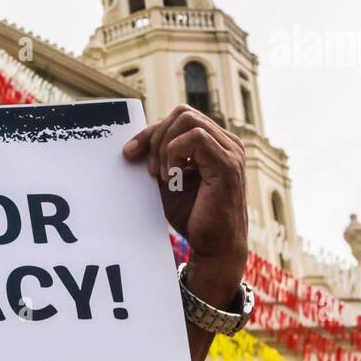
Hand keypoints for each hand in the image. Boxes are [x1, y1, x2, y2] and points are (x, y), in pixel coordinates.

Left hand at [123, 105, 247, 303]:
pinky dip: (175, 153)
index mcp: (215, 143)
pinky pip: (196, 138)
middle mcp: (227, 143)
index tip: (129, 152)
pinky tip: (172, 178)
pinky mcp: (227, 165)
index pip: (180, 119)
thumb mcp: (167, 181)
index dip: (151, 132)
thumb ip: (156, 159)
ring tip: (163, 175)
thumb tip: (132, 145)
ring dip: (165, 145)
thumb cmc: (193, 216)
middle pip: (183, 113)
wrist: (213, 247)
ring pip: (188, 120)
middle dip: (156, 136)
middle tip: (150, 169)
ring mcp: (230, 152)